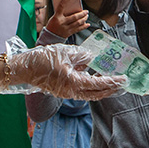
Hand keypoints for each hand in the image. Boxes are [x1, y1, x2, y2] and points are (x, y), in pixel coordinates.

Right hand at [5, 44, 125, 99]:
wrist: (24, 69)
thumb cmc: (43, 59)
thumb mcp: (65, 52)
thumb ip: (82, 56)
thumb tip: (92, 59)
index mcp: (73, 82)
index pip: (98, 84)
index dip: (112, 82)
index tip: (123, 79)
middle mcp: (72, 92)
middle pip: (97, 94)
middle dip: (111, 89)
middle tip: (123, 84)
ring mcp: (67, 94)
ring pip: (90, 95)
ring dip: (102, 90)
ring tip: (113, 83)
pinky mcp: (63, 92)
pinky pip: (82, 92)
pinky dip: (92, 88)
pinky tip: (96, 81)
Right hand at [44, 0, 89, 38]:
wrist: (50, 36)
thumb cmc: (52, 25)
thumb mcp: (54, 17)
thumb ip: (61, 13)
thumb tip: (71, 7)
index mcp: (57, 17)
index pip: (61, 6)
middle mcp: (62, 23)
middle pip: (74, 17)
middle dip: (82, 13)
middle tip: (86, 11)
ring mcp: (66, 29)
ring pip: (78, 23)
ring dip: (84, 19)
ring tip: (86, 16)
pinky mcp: (69, 33)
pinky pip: (78, 29)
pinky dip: (84, 26)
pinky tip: (87, 24)